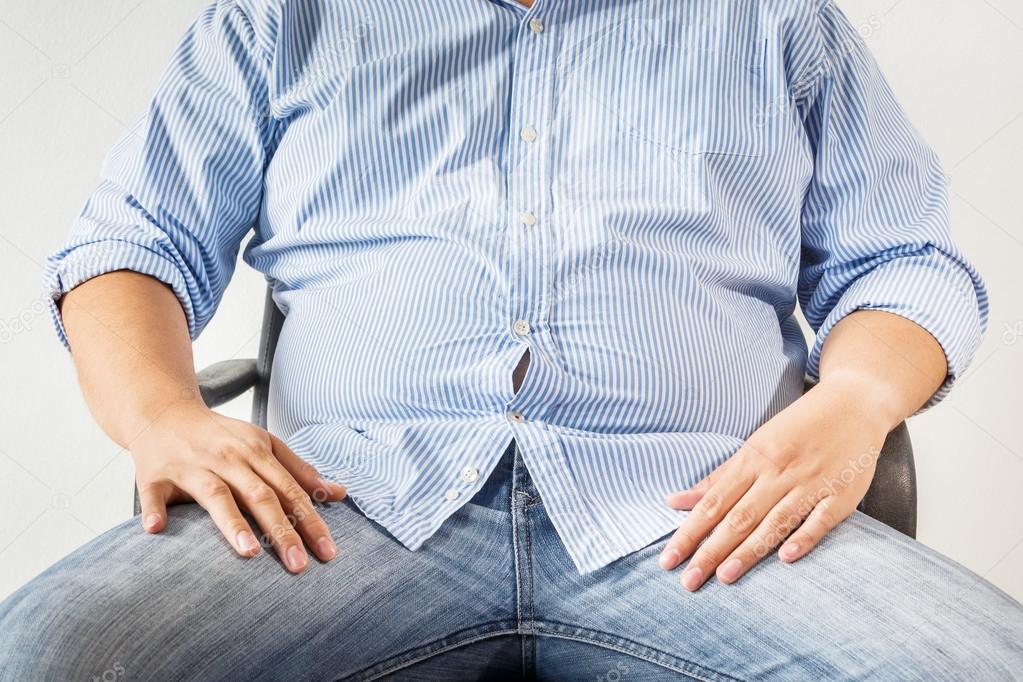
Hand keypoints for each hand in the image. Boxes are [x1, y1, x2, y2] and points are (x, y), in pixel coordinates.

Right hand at [131, 401, 346, 572]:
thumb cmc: (221, 436)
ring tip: (249, 552)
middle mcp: (228, 458)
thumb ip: (300, 470)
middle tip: (298, 566)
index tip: (327, 551)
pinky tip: (156, 529)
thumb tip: (339, 493)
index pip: (290, 490)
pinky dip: (154, 510)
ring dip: (232, 523)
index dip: (311, 520)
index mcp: (256, 451)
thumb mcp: (264, 444)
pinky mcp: (153, 475)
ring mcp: (191, 466)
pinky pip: (153, 495)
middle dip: (282, 531)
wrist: (164, 412)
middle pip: (260, 496)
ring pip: (216, 495)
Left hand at [659, 376, 891, 589]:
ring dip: (748, 550)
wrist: (853, 405)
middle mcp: (777, 472)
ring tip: (724, 577)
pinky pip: (820, 520)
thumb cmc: (797, 429)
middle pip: (738, 516)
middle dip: (710, 550)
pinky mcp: (841, 494)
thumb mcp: (754, 446)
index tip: (669, 559)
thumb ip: (717, 478)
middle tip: (688, 581)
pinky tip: (786, 558)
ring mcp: (810, 483)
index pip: (713, 502)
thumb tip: (673, 501)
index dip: (689, 532)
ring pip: (774, 521)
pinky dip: (804, 537)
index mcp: (752, 459)